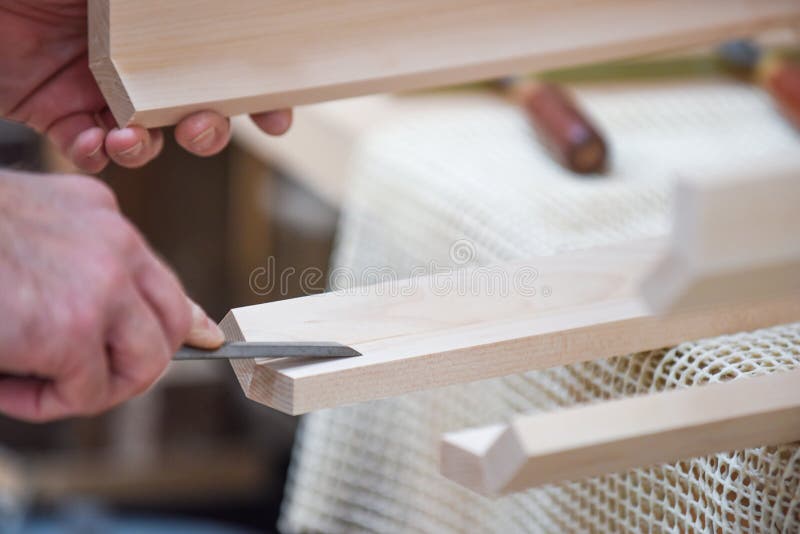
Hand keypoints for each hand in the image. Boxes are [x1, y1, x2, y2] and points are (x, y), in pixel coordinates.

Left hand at [0, 1, 291, 172]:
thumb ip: (160, 1)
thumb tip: (216, 9)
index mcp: (152, 19)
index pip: (217, 56)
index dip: (253, 88)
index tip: (276, 114)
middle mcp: (131, 55)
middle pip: (191, 104)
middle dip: (209, 127)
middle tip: (201, 126)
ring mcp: (96, 87)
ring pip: (148, 134)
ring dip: (152, 146)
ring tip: (134, 139)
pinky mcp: (56, 114)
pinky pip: (91, 150)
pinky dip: (99, 155)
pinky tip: (95, 143)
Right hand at [0, 170, 224, 420]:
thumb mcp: (30, 239)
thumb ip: (76, 270)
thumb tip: (121, 322)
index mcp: (100, 218)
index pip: (163, 279)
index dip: (186, 318)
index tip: (206, 341)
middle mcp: (115, 244)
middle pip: (170, 326)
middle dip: (133, 365)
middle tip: (80, 382)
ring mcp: (101, 283)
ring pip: (144, 364)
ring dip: (95, 389)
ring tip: (38, 386)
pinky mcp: (74, 326)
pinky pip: (87, 391)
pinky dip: (45, 404)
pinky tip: (7, 385)